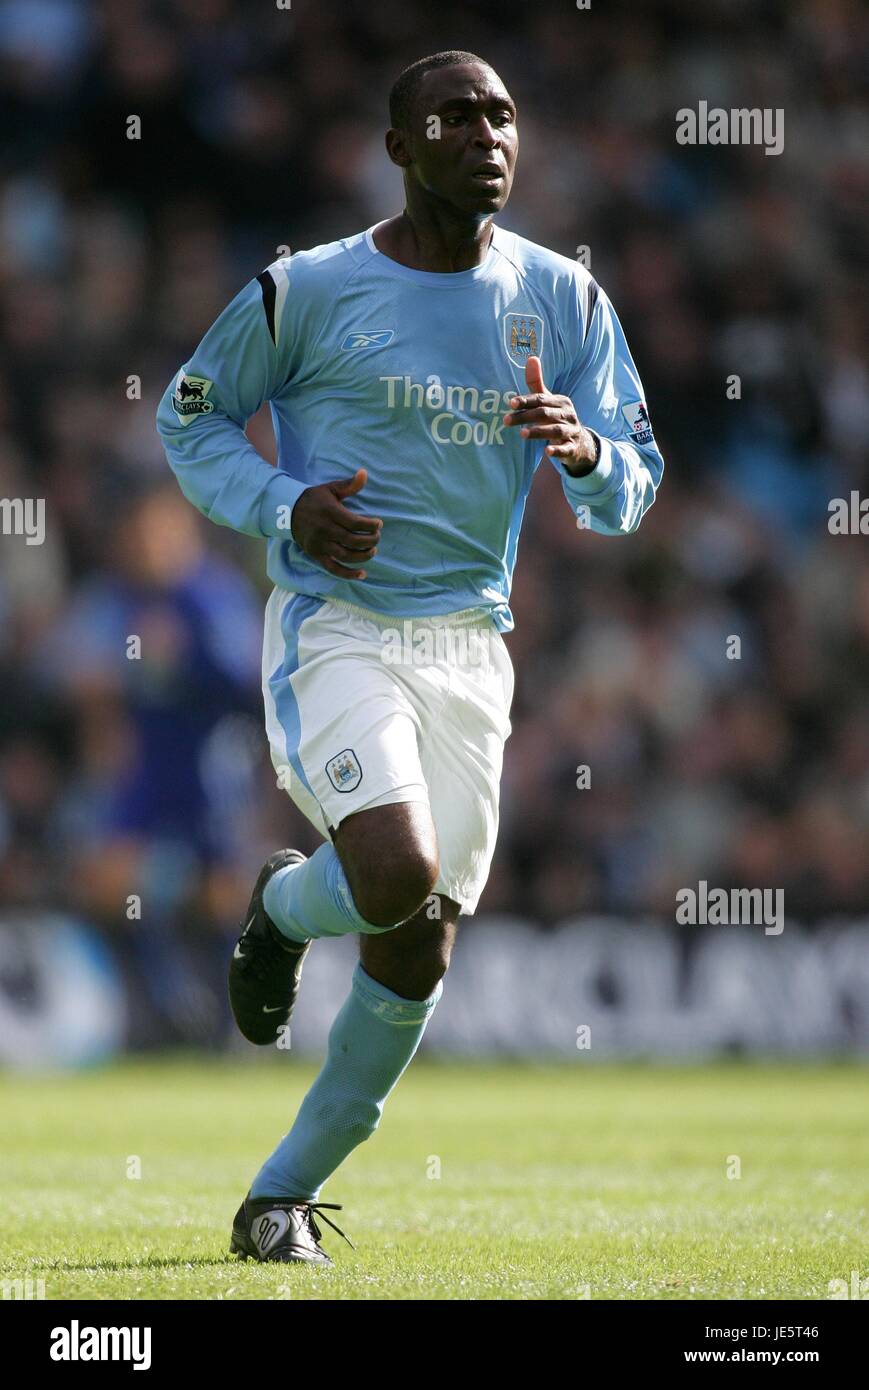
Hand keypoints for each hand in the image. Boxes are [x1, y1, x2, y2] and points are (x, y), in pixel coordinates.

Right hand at [291, 468, 382, 579]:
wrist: (288, 512)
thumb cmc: (316, 499)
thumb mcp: (331, 489)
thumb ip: (349, 484)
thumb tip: (364, 473)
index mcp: (330, 512)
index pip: (355, 523)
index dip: (370, 525)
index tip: (379, 524)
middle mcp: (324, 530)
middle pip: (352, 540)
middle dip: (370, 541)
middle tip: (377, 538)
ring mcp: (320, 544)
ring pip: (345, 555)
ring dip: (363, 556)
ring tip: (372, 551)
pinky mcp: (316, 555)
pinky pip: (333, 568)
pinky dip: (348, 574)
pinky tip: (362, 575)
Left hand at [503, 356, 598, 475]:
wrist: (580, 443)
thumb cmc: (557, 418)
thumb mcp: (548, 401)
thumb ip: (536, 383)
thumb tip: (531, 357)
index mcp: (561, 401)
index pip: (541, 399)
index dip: (526, 401)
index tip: (510, 403)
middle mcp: (568, 414)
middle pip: (545, 413)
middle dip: (526, 417)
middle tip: (506, 421)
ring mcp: (571, 431)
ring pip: (555, 430)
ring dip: (539, 431)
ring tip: (522, 434)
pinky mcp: (573, 448)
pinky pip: (566, 449)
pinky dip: (557, 450)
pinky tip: (547, 451)